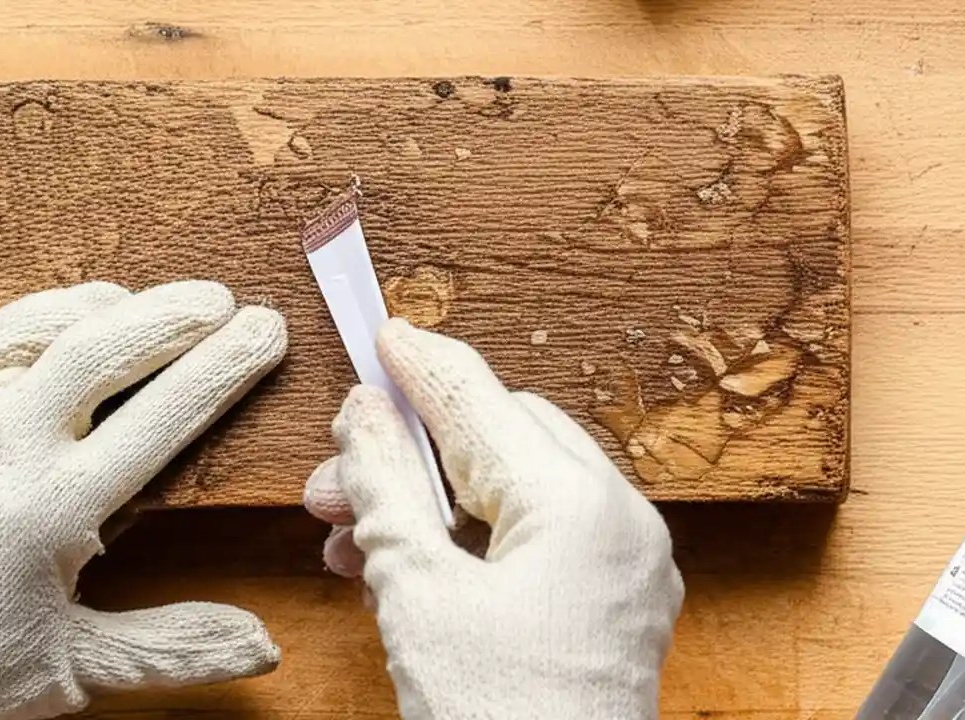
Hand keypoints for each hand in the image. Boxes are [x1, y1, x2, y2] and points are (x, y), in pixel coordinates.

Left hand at [0, 281, 286, 718]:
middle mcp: (0, 449)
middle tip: (223, 301)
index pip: (160, 415)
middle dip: (174, 316)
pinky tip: (76, 314)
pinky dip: (44, 313)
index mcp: (51, 508)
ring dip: (109, 305)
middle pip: (100, 350)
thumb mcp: (71, 667)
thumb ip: (171, 648)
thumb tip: (264, 648)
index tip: (264, 333)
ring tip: (157, 302)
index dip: (222, 367)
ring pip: (38, 327)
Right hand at [304, 319, 683, 719]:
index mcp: (581, 505)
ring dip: (435, 504)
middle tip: (338, 474)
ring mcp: (626, 567)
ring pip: (518, 494)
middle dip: (415, 451)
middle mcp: (620, 523)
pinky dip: (476, 543)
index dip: (422, 366)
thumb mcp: (417, 596)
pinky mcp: (615, 605)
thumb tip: (365, 416)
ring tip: (354, 536)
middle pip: (504, 443)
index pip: (485, 403)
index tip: (381, 331)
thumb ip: (386, 490)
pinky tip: (408, 566)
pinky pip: (542, 541)